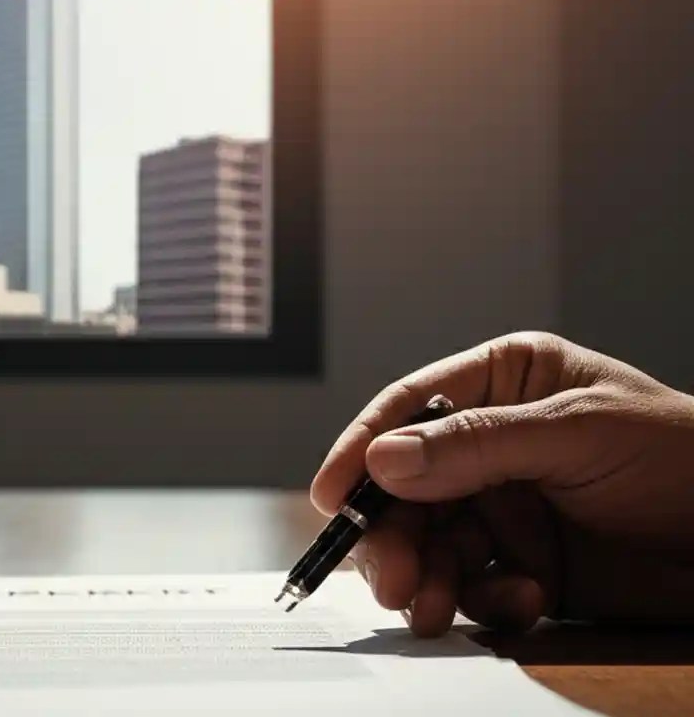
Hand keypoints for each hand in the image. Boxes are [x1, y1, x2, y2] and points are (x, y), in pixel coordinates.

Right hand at [311, 331, 693, 636]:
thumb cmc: (685, 459)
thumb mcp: (578, 434)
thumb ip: (478, 445)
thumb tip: (383, 460)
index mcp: (504, 383)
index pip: (410, 408)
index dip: (362, 450)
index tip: (332, 496)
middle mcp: (492, 443)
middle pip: (405, 487)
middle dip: (392, 534)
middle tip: (390, 577)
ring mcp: (506, 505)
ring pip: (428, 541)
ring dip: (423, 576)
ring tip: (429, 606)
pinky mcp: (524, 563)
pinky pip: (471, 584)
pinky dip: (482, 600)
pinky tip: (523, 600)